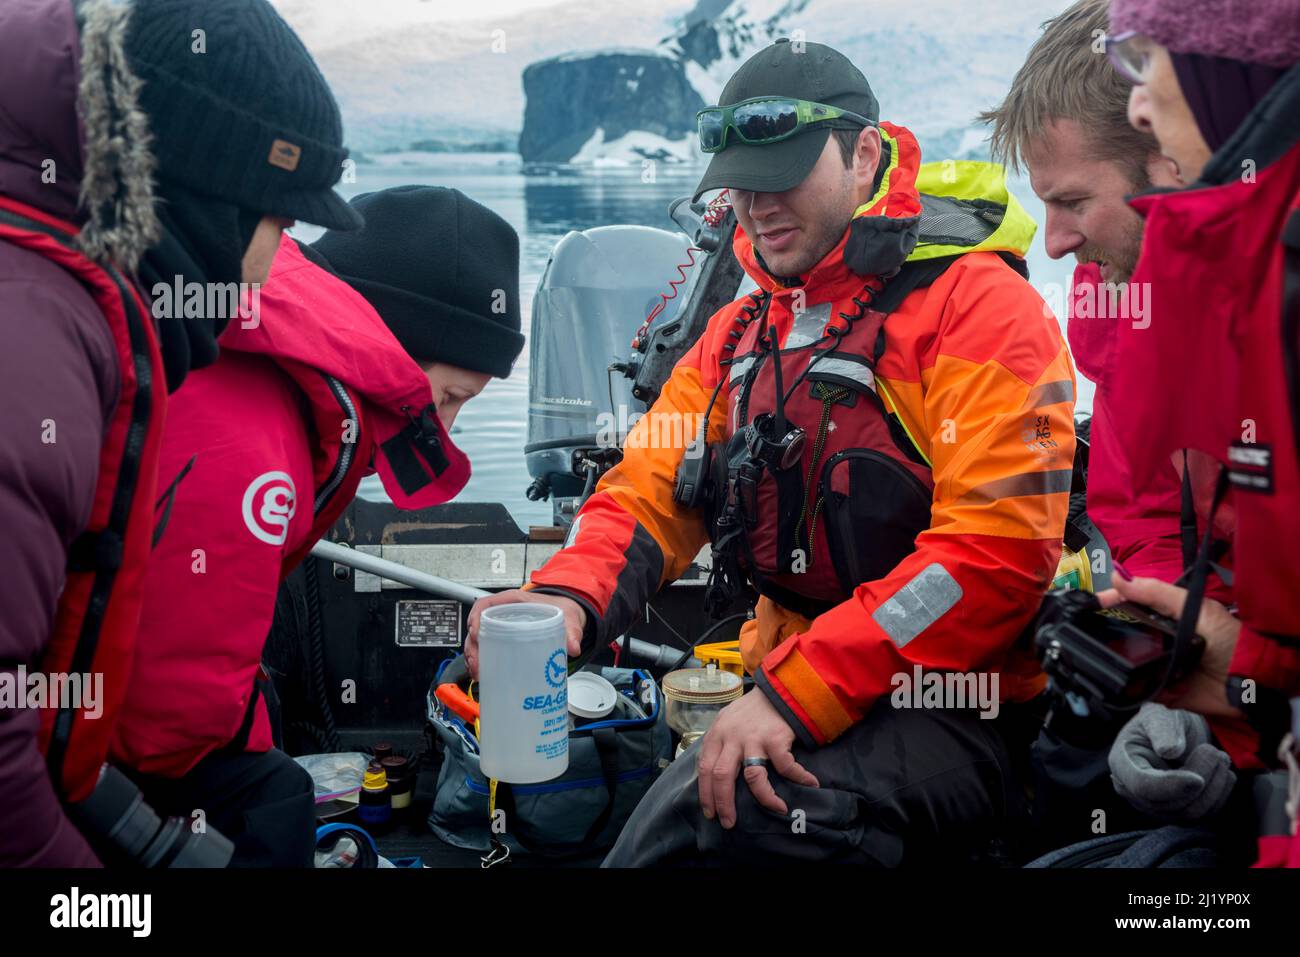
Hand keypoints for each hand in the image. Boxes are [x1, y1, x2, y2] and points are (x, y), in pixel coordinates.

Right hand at [465, 590, 586, 678]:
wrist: (565, 617)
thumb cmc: (560, 611)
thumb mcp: (567, 618)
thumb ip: (571, 631)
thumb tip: (573, 646)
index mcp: (513, 602)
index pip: (485, 605)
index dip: (475, 618)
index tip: (475, 634)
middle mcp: (502, 615)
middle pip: (476, 627)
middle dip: (473, 647)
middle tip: (477, 665)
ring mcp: (499, 629)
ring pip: (477, 641)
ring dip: (473, 658)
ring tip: (479, 674)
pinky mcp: (502, 642)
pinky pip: (485, 651)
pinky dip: (481, 663)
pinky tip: (483, 676)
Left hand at [696, 689, 818, 828]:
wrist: (778, 688)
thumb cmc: (752, 710)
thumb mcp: (727, 721)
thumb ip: (720, 744)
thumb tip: (714, 775)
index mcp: (717, 734)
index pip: (704, 768)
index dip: (706, 793)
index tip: (710, 812)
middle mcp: (732, 737)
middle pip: (721, 776)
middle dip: (723, 804)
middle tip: (728, 823)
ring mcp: (754, 738)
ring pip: (753, 778)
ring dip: (764, 799)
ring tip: (776, 809)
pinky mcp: (776, 738)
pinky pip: (786, 767)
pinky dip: (800, 778)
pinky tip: (809, 785)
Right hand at [1096, 575, 1240, 717]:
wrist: (1251, 685)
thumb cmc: (1228, 640)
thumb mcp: (1194, 609)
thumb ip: (1156, 593)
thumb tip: (1116, 576)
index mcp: (1166, 616)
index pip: (1130, 605)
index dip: (1108, 603)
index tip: (1087, 605)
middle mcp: (1159, 639)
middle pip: (1122, 634)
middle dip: (1103, 634)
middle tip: (1083, 635)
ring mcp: (1158, 666)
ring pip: (1125, 662)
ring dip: (1114, 661)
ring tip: (1096, 659)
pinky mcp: (1161, 692)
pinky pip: (1137, 690)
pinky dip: (1130, 688)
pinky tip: (1120, 681)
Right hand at [1108, 702, 1235, 820]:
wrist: (1174, 734)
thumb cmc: (1162, 723)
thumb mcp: (1158, 715)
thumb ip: (1162, 729)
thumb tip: (1169, 751)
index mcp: (1122, 764)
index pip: (1142, 786)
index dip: (1172, 786)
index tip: (1199, 778)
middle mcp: (1134, 791)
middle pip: (1171, 803)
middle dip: (1201, 778)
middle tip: (1215, 751)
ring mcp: (1155, 807)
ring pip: (1190, 814)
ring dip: (1215, 787)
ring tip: (1221, 758)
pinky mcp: (1178, 814)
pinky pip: (1204, 816)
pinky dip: (1220, 795)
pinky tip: (1222, 773)